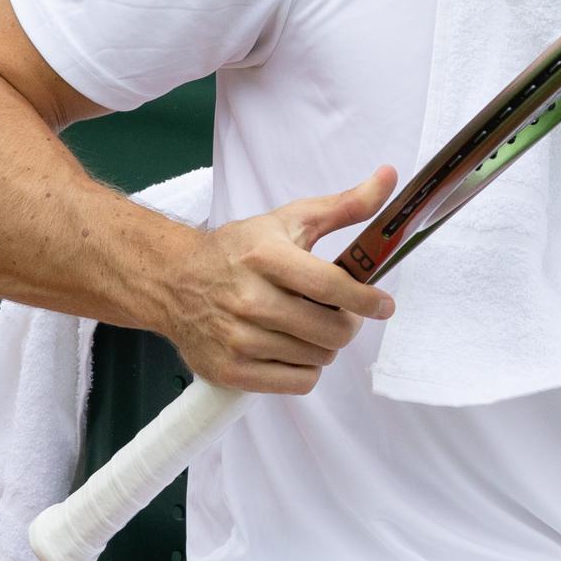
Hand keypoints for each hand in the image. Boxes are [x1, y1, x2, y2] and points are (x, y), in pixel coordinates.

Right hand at [158, 166, 398, 393]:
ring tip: (308, 326)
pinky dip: (306, 369)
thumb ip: (345, 205)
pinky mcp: (229, 371)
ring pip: (318, 358)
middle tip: (340, 314)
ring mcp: (236, 340)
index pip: (330, 286)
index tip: (383, 305)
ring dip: (325, 345)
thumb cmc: (239, 250)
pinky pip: (297, 383)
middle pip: (330, 330)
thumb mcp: (289, 220)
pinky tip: (293, 348)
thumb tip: (389, 177)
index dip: (366, 299)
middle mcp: (248, 300)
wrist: (172, 281)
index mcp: (265, 258)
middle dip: (347, 324)